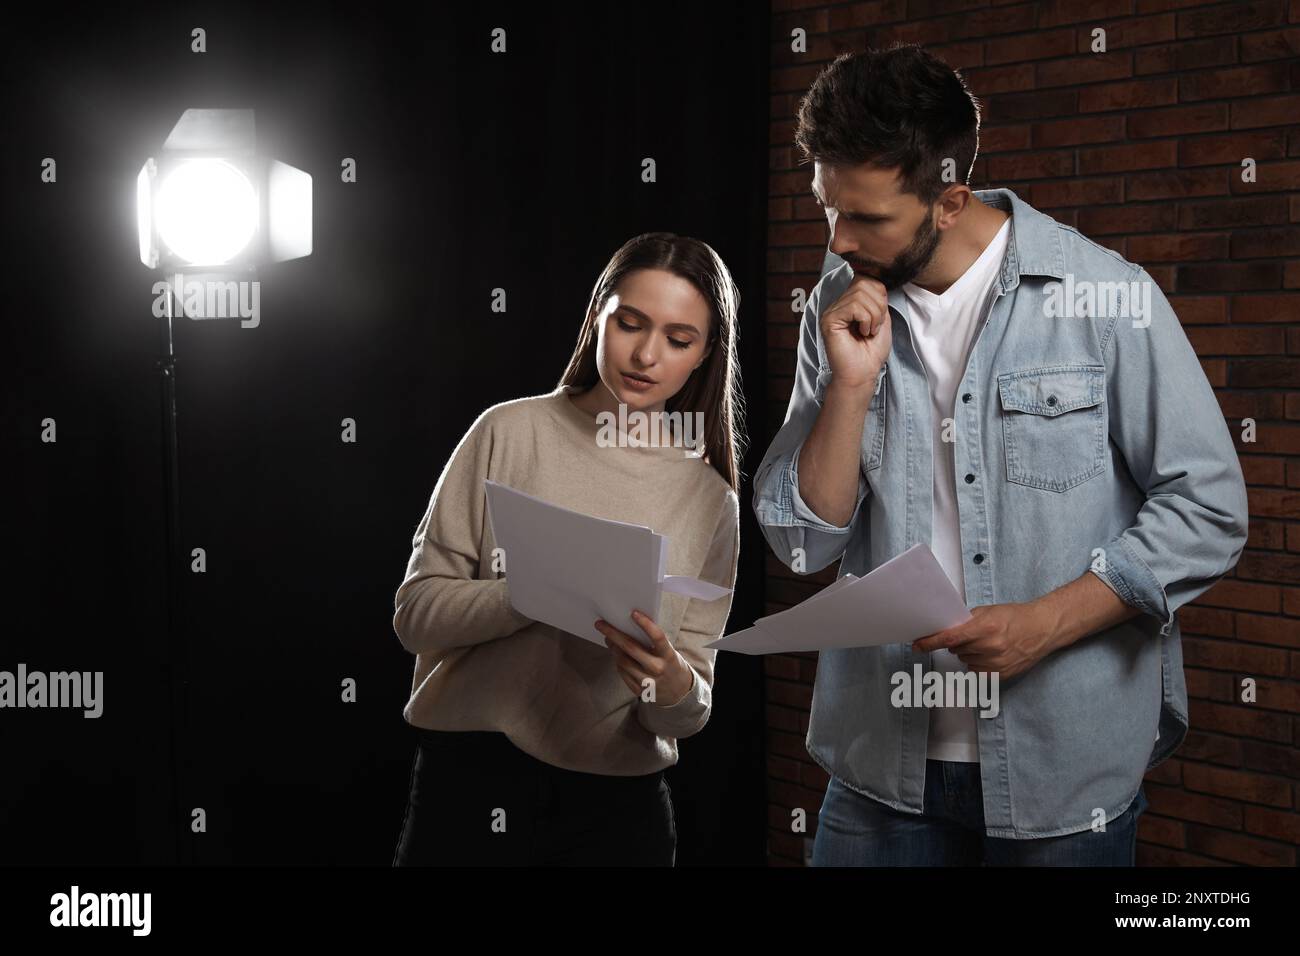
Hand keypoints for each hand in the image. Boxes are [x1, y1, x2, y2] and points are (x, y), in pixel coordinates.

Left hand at [595, 610, 693, 706]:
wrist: (678, 691)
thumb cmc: (670, 663)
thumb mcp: (667, 651)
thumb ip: (652, 641)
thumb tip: (628, 625)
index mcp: (668, 655)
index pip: (657, 637)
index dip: (645, 624)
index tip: (633, 613)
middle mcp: (658, 668)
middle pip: (631, 648)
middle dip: (613, 634)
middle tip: (601, 624)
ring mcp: (648, 682)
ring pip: (622, 661)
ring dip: (612, 647)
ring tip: (608, 638)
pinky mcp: (639, 690)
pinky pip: (622, 672)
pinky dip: (617, 661)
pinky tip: (616, 654)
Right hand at [819, 274, 891, 390]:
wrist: (862, 375)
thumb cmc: (871, 353)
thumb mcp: (882, 319)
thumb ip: (878, 299)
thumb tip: (877, 281)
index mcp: (849, 303)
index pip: (866, 279)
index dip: (880, 295)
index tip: (879, 319)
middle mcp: (838, 304)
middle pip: (864, 283)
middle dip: (879, 305)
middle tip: (876, 326)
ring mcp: (832, 311)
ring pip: (860, 294)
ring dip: (873, 315)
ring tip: (869, 331)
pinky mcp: (829, 320)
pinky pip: (853, 306)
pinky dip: (865, 319)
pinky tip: (862, 333)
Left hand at [910, 602, 1060, 681]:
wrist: (1042, 629)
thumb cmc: (1015, 617)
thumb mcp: (988, 612)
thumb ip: (966, 622)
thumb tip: (944, 631)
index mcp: (985, 628)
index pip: (950, 639)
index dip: (930, 643)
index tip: (917, 646)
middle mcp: (991, 647)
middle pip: (956, 650)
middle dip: (957, 643)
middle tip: (972, 635)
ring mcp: (997, 663)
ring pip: (964, 661)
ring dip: (968, 653)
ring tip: (986, 643)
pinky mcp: (1001, 675)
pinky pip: (976, 672)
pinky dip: (977, 663)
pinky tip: (990, 654)